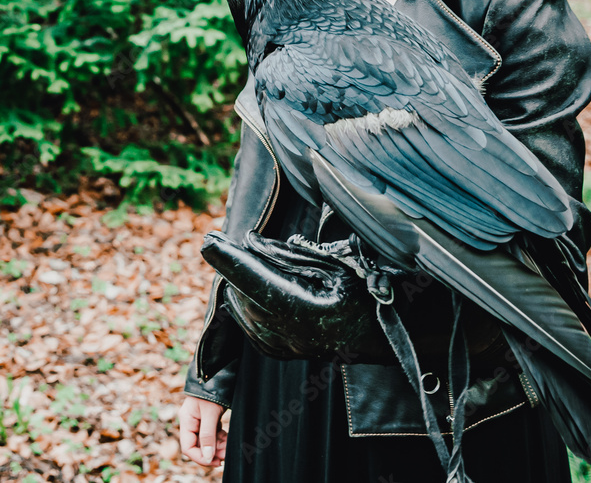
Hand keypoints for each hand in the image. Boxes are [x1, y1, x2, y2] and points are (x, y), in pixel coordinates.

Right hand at [178, 396, 227, 466]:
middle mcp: (191, 422)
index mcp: (186, 420)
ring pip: (207, 441)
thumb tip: (208, 456)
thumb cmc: (211, 390)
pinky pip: (213, 434)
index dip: (200, 457)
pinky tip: (228, 440)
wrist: (218, 372)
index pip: (188, 447)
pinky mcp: (209, 418)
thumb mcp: (210, 413)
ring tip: (229, 448)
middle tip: (226, 456)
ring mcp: (200, 420)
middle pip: (198, 445)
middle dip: (212, 452)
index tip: (215, 462)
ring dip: (218, 447)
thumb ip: (207, 435)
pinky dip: (220, 439)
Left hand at [201, 230, 394, 362]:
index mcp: (300, 306)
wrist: (380, 337)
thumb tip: (251, 242)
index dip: (226, 257)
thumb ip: (288, 255)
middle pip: (241, 290)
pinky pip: (248, 324)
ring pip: (241, 308)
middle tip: (232, 244)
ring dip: (239, 283)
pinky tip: (248, 289)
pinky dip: (244, 304)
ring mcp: (280, 345)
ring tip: (248, 263)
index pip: (249, 277)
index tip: (210, 239)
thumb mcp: (333, 266)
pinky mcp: (277, 352)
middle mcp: (285, 331)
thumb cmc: (364, 296)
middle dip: (234, 266)